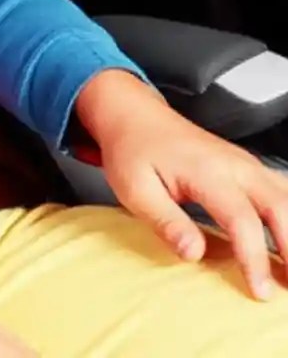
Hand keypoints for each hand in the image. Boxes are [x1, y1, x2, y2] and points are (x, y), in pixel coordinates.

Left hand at [77, 69, 287, 299]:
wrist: (134, 116)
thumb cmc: (133, 150)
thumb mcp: (135, 190)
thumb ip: (166, 222)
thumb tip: (193, 254)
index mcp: (207, 171)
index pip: (242, 220)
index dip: (254, 258)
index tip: (259, 289)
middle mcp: (235, 165)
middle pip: (280, 207)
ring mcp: (245, 163)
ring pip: (287, 198)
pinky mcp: (247, 167)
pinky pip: (281, 192)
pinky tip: (286, 240)